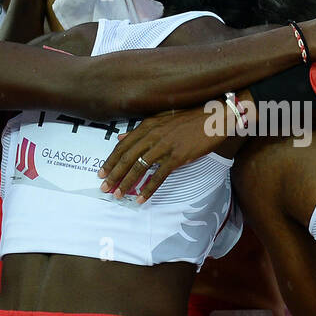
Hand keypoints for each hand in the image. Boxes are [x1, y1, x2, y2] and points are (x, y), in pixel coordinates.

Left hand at [99, 104, 226, 202]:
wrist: (214, 117)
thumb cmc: (189, 118)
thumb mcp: (161, 119)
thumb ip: (141, 129)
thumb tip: (120, 138)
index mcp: (147, 126)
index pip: (122, 146)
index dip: (110, 160)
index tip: (101, 172)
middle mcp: (152, 135)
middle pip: (127, 158)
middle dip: (114, 175)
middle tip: (104, 188)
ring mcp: (164, 146)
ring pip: (139, 167)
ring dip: (127, 183)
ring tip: (118, 195)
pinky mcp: (177, 157)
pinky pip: (158, 176)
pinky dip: (148, 188)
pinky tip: (141, 198)